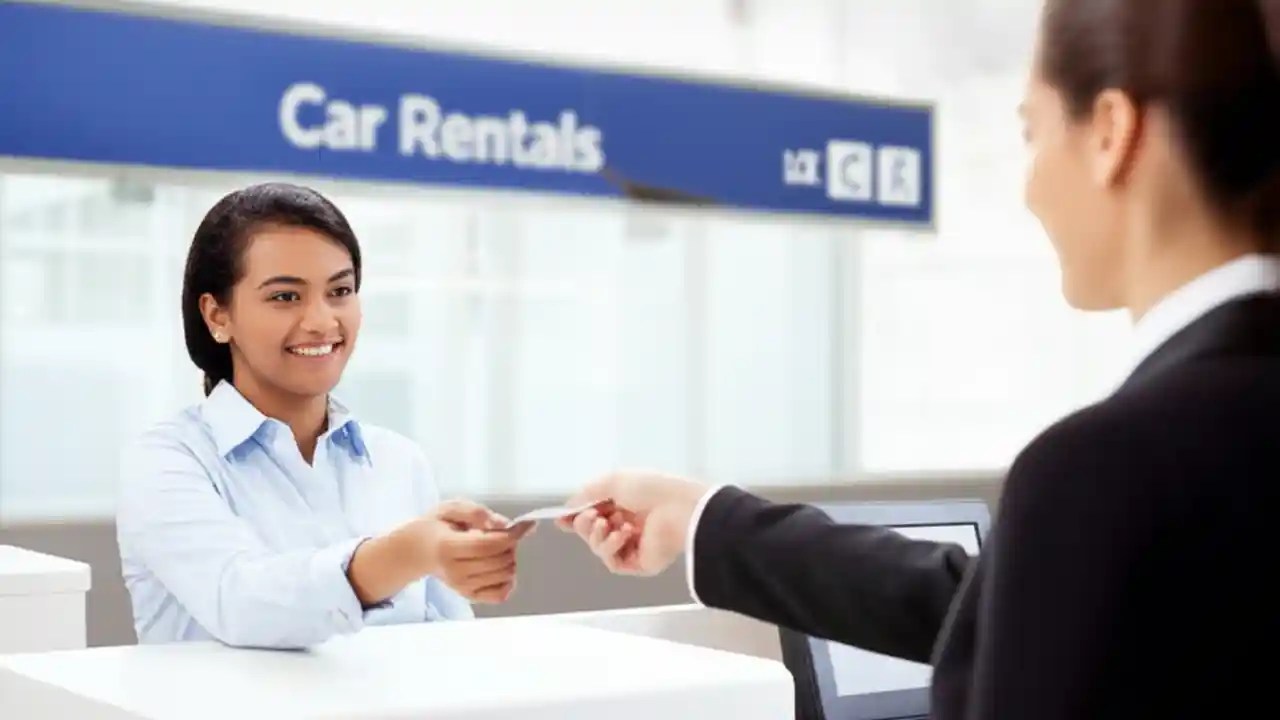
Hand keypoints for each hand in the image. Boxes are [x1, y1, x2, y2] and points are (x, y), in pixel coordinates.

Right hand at [409, 499, 531, 603]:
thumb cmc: (435, 527)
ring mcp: (462, 587)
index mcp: (448, 547)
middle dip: (511, 545)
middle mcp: (455, 572)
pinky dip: (508, 582)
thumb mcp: (451, 508)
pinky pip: (499, 595)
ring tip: (497, 549)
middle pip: (499, 561)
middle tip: (503, 534)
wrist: (416, 551)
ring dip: (510, 560)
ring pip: (504, 576)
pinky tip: (501, 568)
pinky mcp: (468, 596)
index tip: (524, 525)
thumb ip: (478, 513)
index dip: (511, 535)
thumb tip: (505, 525)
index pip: (487, 545)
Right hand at [556, 471, 707, 575]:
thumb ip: (585, 495)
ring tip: (606, 525)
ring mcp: (636, 545)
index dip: (576, 518)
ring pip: (600, 548)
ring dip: (596, 537)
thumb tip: (567, 509)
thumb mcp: (611, 482)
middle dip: (585, 526)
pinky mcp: (641, 563)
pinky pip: (613, 562)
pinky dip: (610, 548)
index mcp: (627, 503)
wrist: (678, 508)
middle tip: (590, 517)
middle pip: (593, 533)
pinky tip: (621, 534)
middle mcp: (630, 524)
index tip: (562, 519)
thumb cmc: (651, 489)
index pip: (594, 514)